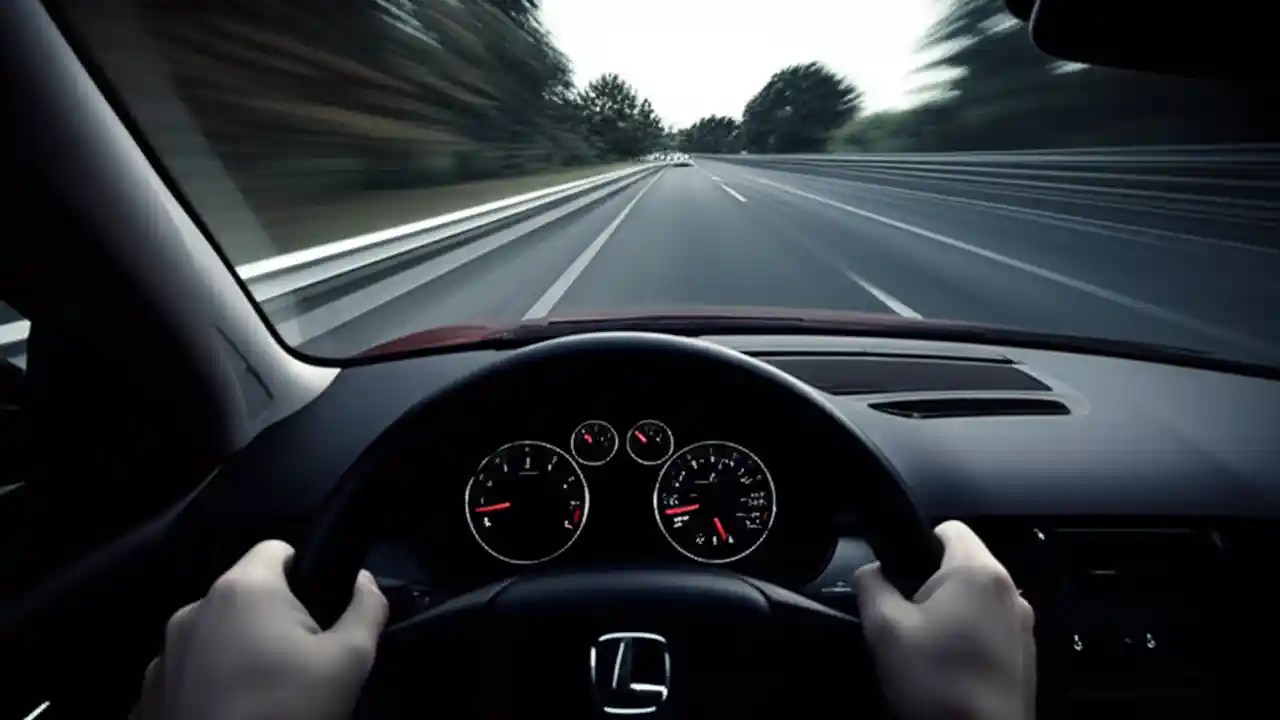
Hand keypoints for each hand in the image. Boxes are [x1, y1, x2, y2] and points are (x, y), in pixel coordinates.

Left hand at [133, 540, 388, 719]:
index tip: (320, 609)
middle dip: (272, 619)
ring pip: (213, 636)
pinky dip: (208, 687)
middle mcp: (194, 611)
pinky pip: (187, 675)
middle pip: (245, 596)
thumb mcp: (349, 662)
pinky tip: (231, 714)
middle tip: (300, 663)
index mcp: (243, 591)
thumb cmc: (288, 712)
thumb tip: (365, 580)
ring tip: (263, 697)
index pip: (276, 549)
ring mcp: (163, 656)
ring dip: (236, 653)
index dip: (304, 569)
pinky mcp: (148, 696)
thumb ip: (366, 610)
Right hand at [855, 520, 1035, 719]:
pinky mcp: (1027, 655)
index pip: (948, 528)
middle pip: (963, 565)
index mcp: (978, 572)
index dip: (916, 545)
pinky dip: (970, 638)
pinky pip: (992, 628)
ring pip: (977, 599)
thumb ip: (871, 586)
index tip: (900, 579)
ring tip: (927, 649)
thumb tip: (871, 571)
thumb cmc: (934, 681)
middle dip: (931, 585)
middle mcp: (1010, 590)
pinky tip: (951, 670)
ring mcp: (1024, 625)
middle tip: (906, 620)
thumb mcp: (884, 629)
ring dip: (951, 614)